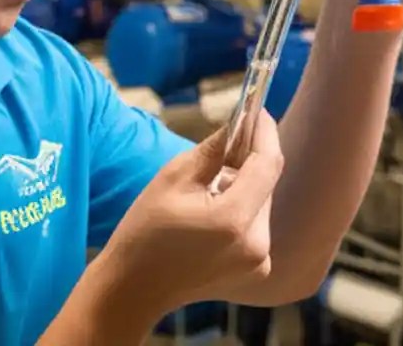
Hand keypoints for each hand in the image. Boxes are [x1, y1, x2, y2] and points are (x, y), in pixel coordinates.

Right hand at [94, 109, 283, 315]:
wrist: (134, 290)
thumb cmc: (144, 232)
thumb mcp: (173, 178)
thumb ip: (214, 148)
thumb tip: (240, 120)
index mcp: (234, 220)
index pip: (268, 164)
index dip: (265, 133)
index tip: (257, 112)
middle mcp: (256, 243)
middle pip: (266, 183)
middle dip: (249, 160)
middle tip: (226, 143)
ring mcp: (260, 261)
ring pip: (262, 202)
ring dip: (244, 186)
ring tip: (207, 189)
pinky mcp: (258, 269)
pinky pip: (257, 224)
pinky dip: (242, 210)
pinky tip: (213, 213)